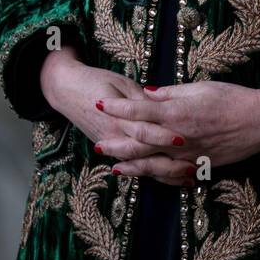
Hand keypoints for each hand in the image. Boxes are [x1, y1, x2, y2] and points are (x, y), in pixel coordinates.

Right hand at [39, 53, 194, 169]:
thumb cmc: (95, 81)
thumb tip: (164, 107)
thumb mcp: (121, 84)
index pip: (144, 130)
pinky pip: (136, 166)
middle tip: (194, 167)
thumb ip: (142, 99)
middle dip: (169, 163)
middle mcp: (114, 137)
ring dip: (165, 174)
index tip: (184, 139)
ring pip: (142, 166)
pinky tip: (172, 179)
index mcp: (117, 118)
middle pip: (145, 154)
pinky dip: (154, 174)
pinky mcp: (113, 151)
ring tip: (189, 179)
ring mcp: (112, 147)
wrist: (66, 89)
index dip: (164, 135)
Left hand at [97, 80, 259, 185]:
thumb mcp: (199, 87)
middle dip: (116, 142)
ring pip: (152, 163)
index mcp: (176, 112)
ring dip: (131, 164)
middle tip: (97, 144)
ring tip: (113, 166)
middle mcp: (177, 137)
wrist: (258, 122)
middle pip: (139, 142)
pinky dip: (155, 176)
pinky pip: (171, 174)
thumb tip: (148, 93)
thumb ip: (171, 93)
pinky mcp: (197, 165)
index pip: (139, 110)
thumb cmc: (231, 98)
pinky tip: (145, 176)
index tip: (100, 103)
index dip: (117, 107)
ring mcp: (186, 155)